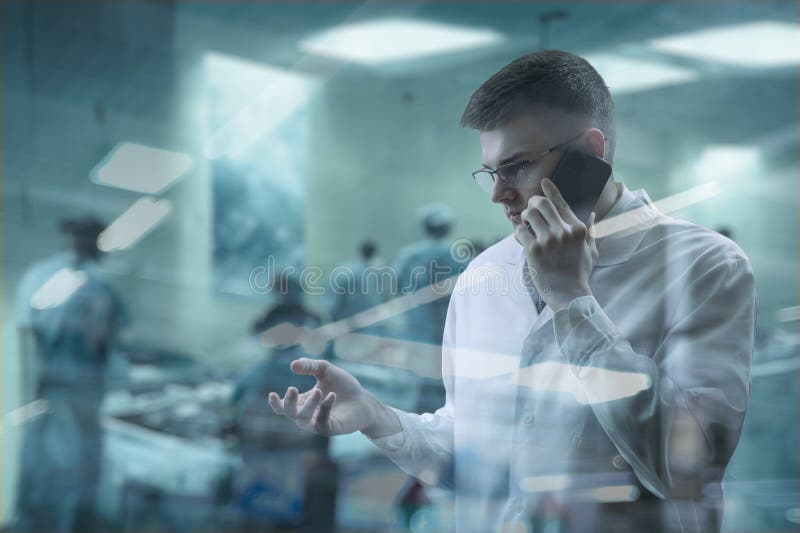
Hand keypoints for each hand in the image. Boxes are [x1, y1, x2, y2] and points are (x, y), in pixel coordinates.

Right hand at [268, 358, 398, 437]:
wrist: (364, 400)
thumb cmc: (343, 386)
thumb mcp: (325, 370)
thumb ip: (309, 366)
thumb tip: (292, 365)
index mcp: (302, 403)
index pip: (283, 407)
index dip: (275, 404)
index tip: (272, 394)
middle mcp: (307, 415)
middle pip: (290, 413)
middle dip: (288, 403)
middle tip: (292, 388)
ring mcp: (318, 423)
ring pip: (304, 420)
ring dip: (309, 405)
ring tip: (319, 391)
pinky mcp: (331, 428)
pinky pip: (322, 422)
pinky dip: (324, 408)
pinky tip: (331, 395)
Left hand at [514, 178, 598, 310]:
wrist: (570, 294)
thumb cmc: (580, 273)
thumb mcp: (591, 250)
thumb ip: (591, 230)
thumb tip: (592, 214)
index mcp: (578, 229)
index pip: (561, 202)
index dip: (550, 189)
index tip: (543, 181)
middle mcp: (563, 232)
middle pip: (541, 203)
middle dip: (534, 203)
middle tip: (532, 209)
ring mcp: (548, 241)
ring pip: (529, 215)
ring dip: (525, 217)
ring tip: (527, 223)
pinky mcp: (534, 251)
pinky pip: (520, 231)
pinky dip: (519, 231)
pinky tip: (522, 235)